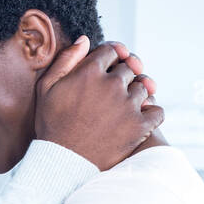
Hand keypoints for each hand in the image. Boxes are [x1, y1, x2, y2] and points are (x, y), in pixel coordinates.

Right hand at [35, 40, 163, 169]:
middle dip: (123, 76)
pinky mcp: (139, 127)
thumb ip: (65, 60)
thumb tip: (86, 40)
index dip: (111, 57)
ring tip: (124, 109)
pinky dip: (152, 113)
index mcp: (90, 71)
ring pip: (143, 88)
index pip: (112, 51)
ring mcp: (128, 106)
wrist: (62, 164)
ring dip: (137, 95)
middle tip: (115, 92)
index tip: (109, 69)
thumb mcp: (46, 89)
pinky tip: (140, 119)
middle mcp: (112, 84)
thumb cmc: (51, 126)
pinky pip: (157, 111)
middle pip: (129, 68)